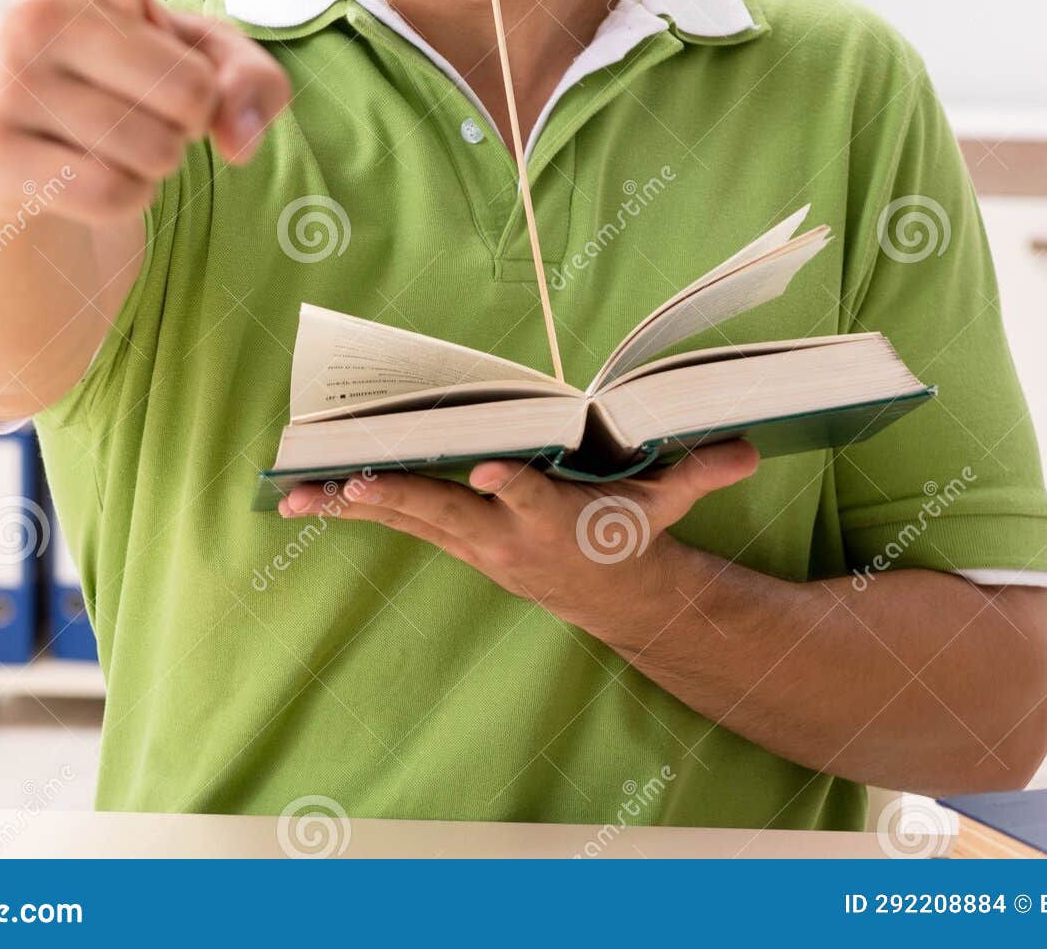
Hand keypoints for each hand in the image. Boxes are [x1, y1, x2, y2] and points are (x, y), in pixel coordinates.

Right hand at [0, 0, 289, 224]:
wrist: (11, 135)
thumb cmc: (125, 79)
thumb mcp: (198, 58)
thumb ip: (250, 80)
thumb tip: (238, 138)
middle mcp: (39, 13)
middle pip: (190, 92)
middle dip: (193, 117)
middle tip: (146, 103)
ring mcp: (6, 79)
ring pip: (154, 150)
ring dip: (159, 160)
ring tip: (116, 135)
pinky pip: (114, 192)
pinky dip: (129, 196)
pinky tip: (93, 171)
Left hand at [277, 441, 759, 636]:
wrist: (611, 599)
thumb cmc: (632, 533)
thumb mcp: (667, 504)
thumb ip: (700, 471)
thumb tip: (749, 447)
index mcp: (556, 519)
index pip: (532, 498)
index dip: (509, 485)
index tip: (487, 468)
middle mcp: (504, 536)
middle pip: (447, 513)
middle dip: (401, 497)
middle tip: (356, 482)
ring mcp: (473, 544)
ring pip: (407, 518)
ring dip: (352, 506)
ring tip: (296, 493)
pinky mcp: (455, 541)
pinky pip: (397, 521)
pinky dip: (351, 507)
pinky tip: (304, 497)